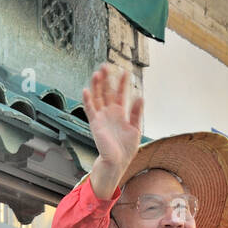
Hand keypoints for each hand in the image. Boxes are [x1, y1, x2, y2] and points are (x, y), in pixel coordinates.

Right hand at [83, 64, 143, 197]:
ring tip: (97, 73)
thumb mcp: (135, 129)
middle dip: (107, 79)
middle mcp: (110, 112)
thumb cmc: (126, 149)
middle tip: (107, 65)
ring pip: (97, 97)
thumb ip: (137, 114)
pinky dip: (87, 100)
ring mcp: (101, 116)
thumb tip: (141, 97)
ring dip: (97, 85)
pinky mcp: (95, 123)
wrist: (117, 162)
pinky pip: (90, 109)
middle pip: (107, 91)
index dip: (122, 83)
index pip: (120, 94)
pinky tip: (86, 90)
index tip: (126, 71)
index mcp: (120, 113)